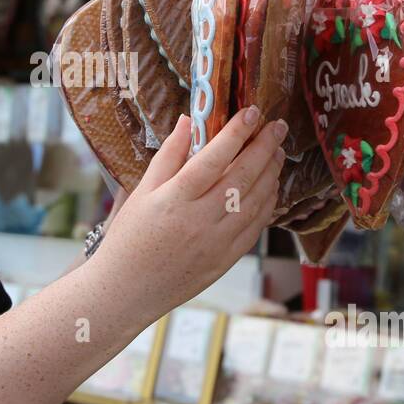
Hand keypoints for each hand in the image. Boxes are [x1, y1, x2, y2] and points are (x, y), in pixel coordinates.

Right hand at [91, 107, 286, 315]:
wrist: (126, 291)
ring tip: (277, 151)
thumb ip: (168, 156)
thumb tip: (188, 121)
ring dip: (271, 173)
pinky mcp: (225, 260)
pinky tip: (269, 186)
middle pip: (242, 177)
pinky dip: (267, 204)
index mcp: (174, 200)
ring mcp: (216, 243)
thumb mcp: (141, 192)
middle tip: (277, 127)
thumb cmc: (128, 239)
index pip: (213, 159)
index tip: (252, 113)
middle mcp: (199, 221)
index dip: (236, 133)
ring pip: (255, 202)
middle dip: (264, 148)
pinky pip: (255, 228)